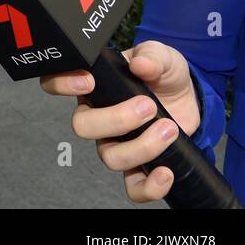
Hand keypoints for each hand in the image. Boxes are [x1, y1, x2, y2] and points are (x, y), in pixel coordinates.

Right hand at [40, 40, 200, 202]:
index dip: (62, 84)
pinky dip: (149, 186)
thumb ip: (152, 56)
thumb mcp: (161, 56)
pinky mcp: (139, 167)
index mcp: (94, 86)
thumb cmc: (164, 75)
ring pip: (110, 158)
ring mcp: (116, 144)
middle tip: (148, 105)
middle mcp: (98, 118)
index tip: (89, 82)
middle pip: (82, 127)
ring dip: (142, 146)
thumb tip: (140, 64)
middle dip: (116, 119)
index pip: (56, 83)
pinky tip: (166, 172)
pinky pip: (134, 188)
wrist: (188, 99)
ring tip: (169, 128)